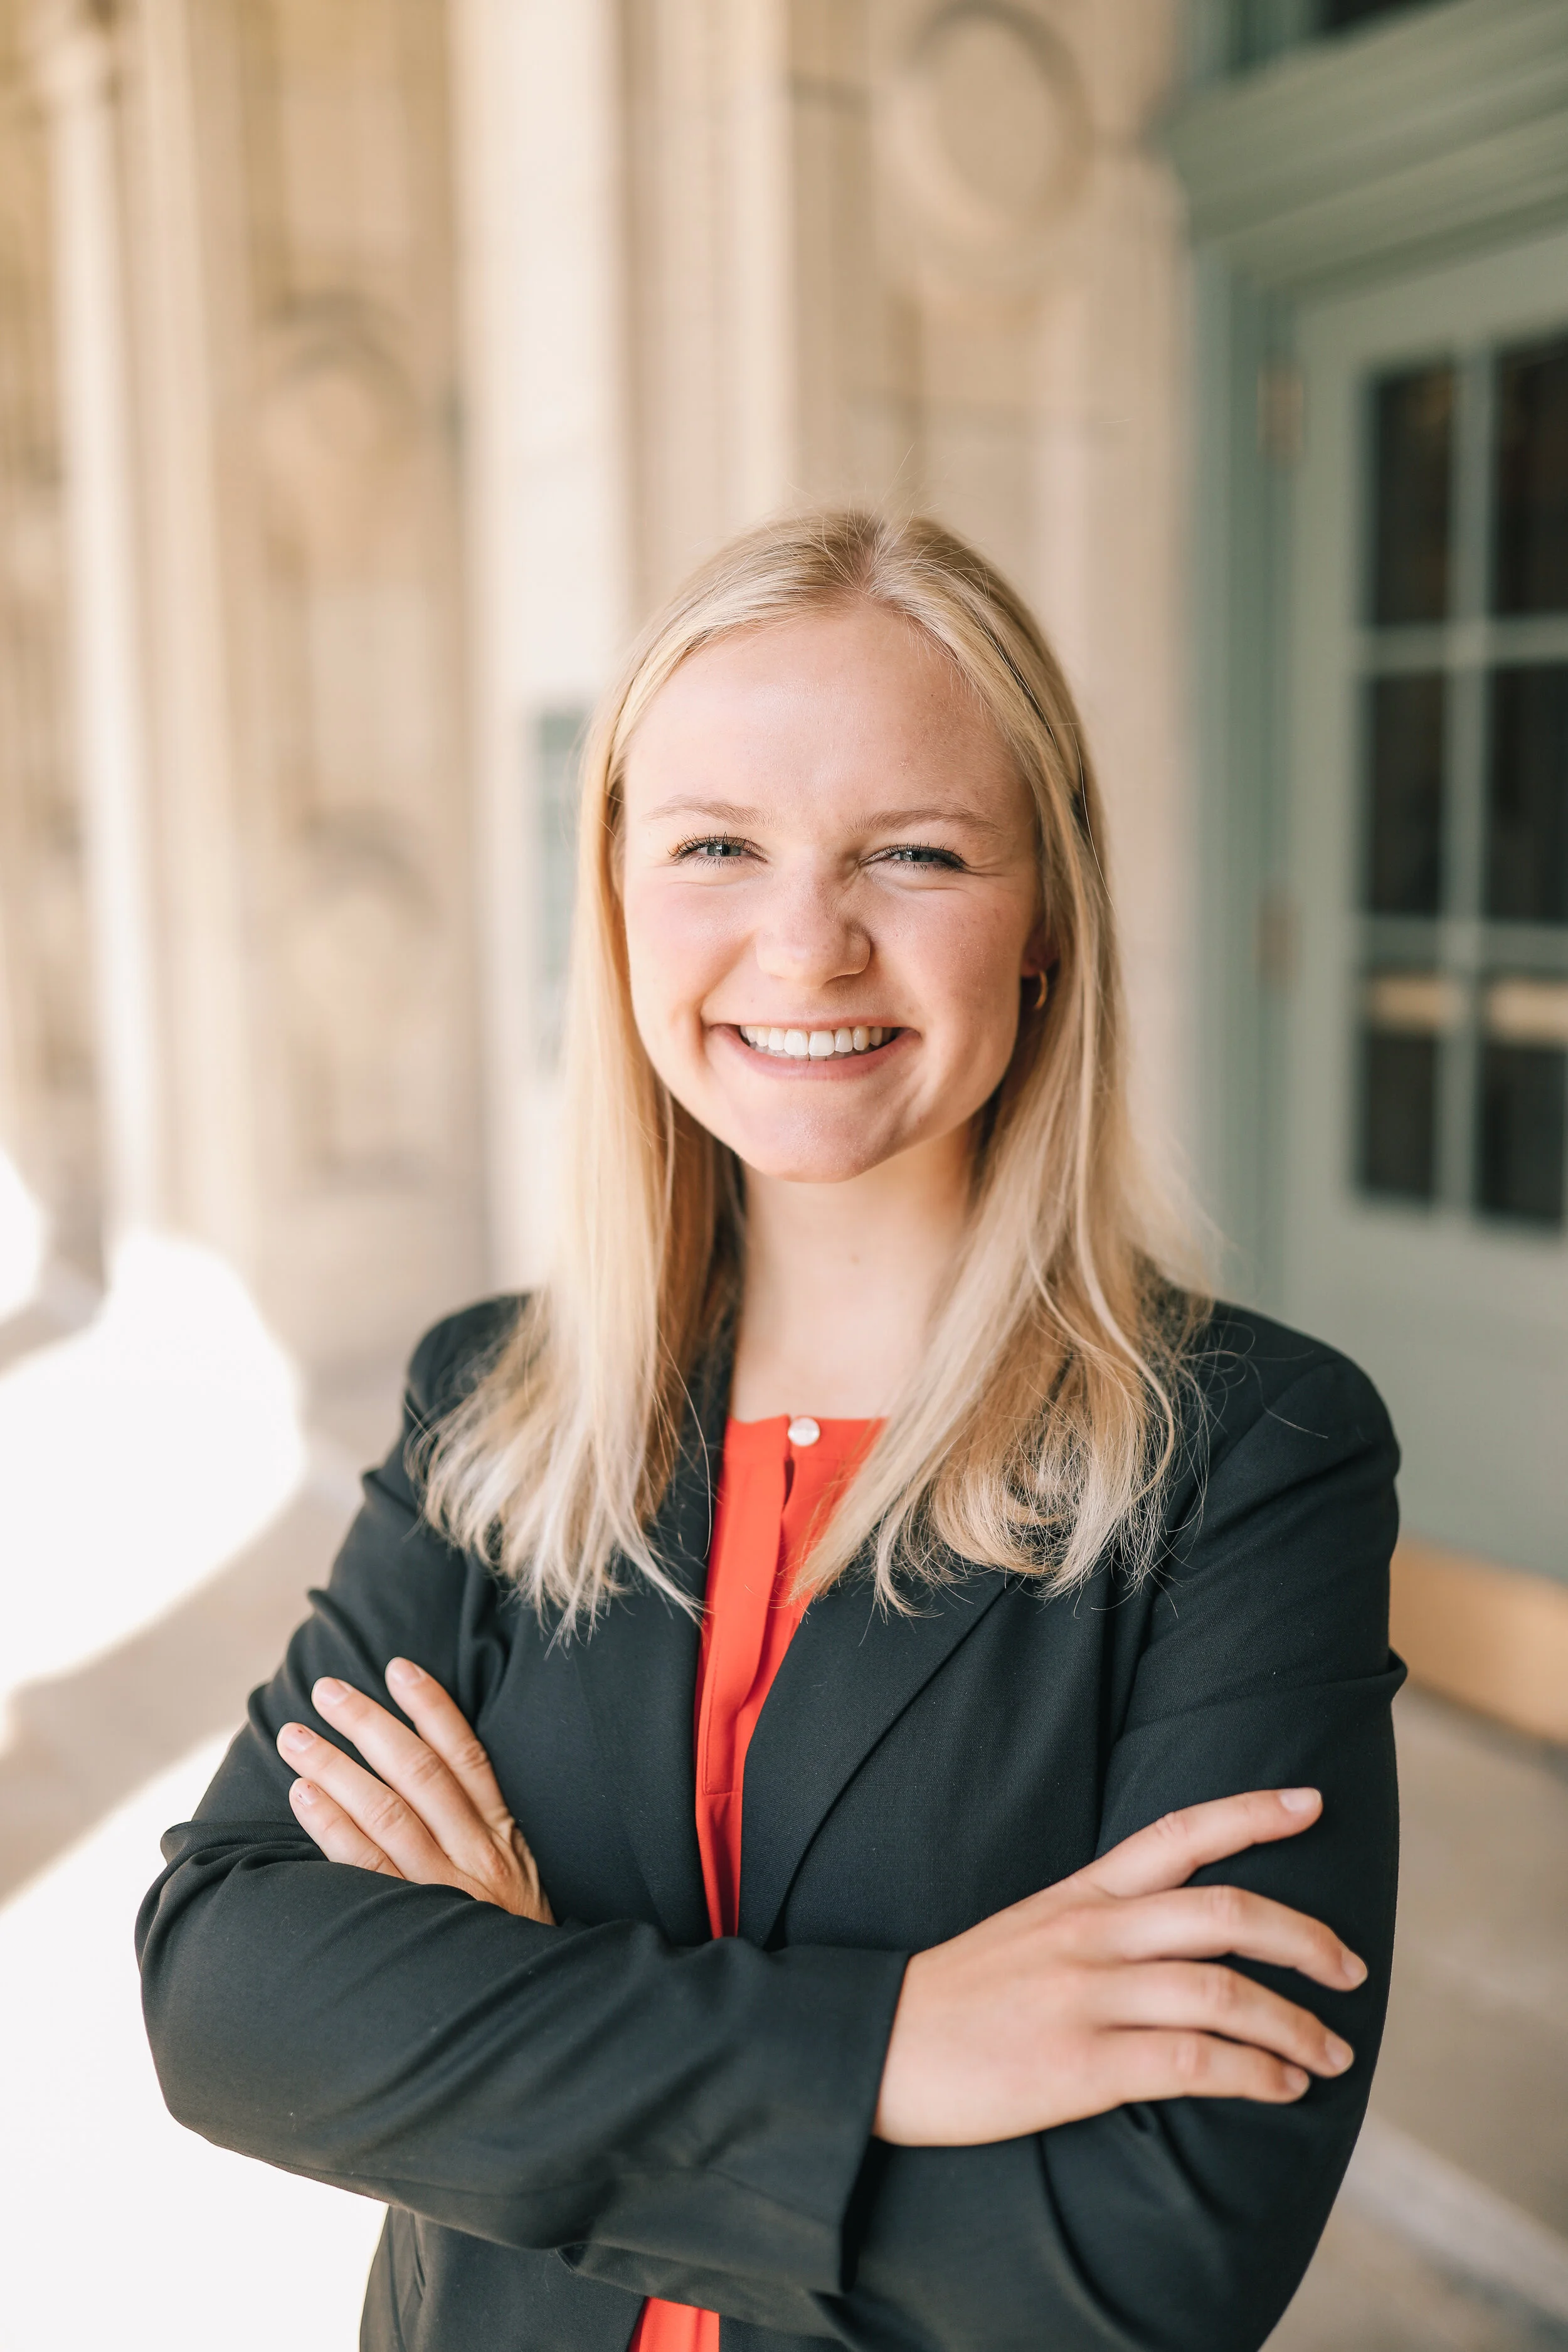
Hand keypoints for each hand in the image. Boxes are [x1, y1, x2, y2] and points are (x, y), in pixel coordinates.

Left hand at [276, 1660, 553, 1923]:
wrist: (535, 2014)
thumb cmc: (512, 1943)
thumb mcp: (515, 1878)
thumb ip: (481, 1832)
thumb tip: (429, 1776)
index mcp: (502, 1837)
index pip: (467, 1755)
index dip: (433, 1707)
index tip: (398, 1667)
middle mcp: (475, 1857)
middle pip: (419, 1774)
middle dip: (369, 1725)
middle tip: (325, 1690)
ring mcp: (443, 1892)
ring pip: (386, 1813)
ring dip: (336, 1767)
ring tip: (295, 1737)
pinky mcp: (414, 1926)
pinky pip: (367, 1869)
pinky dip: (333, 1827)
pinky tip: (304, 1796)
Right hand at [874, 1788, 1364, 2145]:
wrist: (875, 2049)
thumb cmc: (957, 2000)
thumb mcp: (1028, 1934)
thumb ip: (1099, 1927)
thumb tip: (1180, 1944)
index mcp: (1079, 1896)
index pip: (1177, 1833)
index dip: (1251, 1813)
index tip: (1312, 1804)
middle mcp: (1091, 1934)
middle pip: (1224, 1913)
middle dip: (1305, 1939)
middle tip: (1351, 1969)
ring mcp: (1085, 1997)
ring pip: (1222, 1992)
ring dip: (1295, 2025)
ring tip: (1331, 2054)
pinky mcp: (1079, 2064)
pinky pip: (1192, 2064)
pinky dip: (1253, 2075)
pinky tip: (1281, 2088)